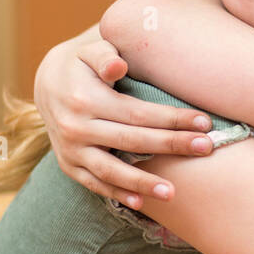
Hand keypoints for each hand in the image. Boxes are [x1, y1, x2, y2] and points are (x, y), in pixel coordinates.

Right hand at [33, 31, 213, 208]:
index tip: (204, 122)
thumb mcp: (90, 50)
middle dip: (172, 145)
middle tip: (206, 148)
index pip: (138, 114)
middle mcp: (76, 128)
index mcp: (86, 99)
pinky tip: (141, 203)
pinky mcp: (68, 165)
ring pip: (111, 171)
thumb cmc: (83, 63)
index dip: (172, 119)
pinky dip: (117, 194)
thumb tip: (118, 66)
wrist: (47, 82)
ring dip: (143, 182)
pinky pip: (94, 184)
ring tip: (172, 193)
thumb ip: (105, 56)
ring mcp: (71, 150)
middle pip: (132, 141)